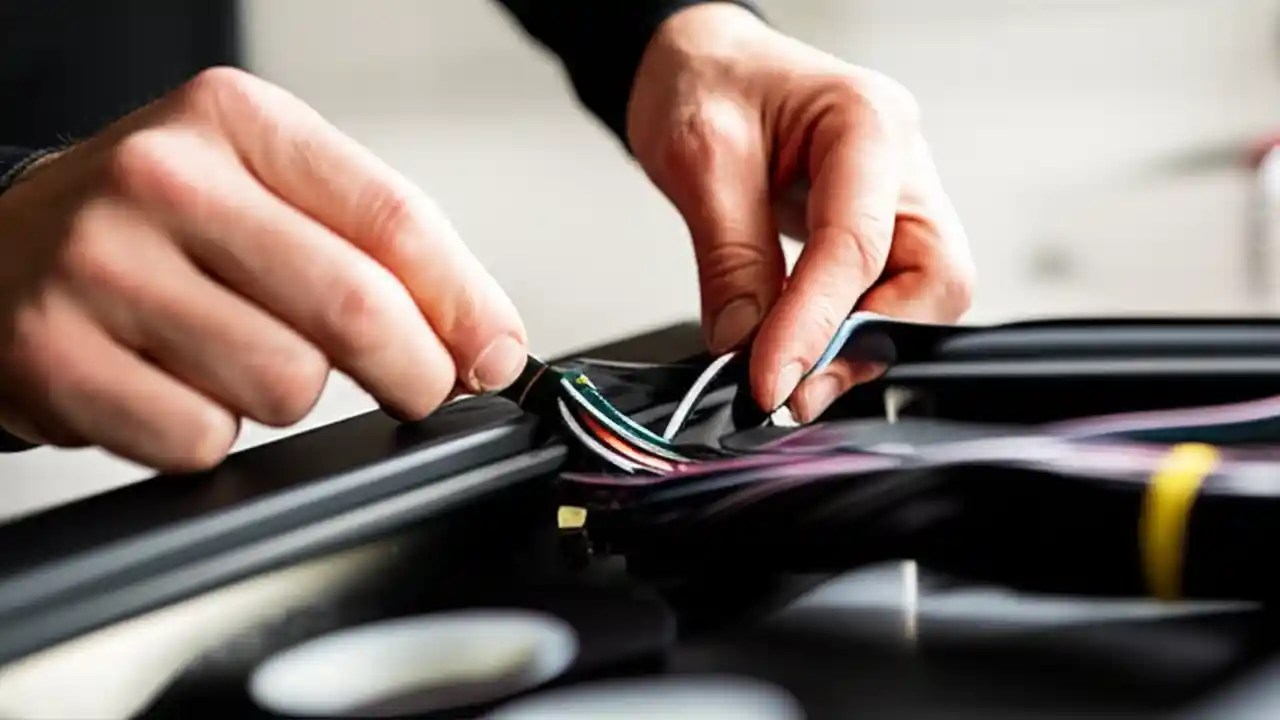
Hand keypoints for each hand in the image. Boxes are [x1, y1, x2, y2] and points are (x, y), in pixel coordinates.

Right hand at [0, 68, 524, 470]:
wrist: (2, 251)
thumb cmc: (159, 226)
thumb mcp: (269, 192)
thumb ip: (383, 251)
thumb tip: (488, 344)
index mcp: (235, 121)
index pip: (393, 218)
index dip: (465, 305)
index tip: (494, 355)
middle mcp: (161, 178)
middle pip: (352, 307)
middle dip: (413, 372)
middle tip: (414, 386)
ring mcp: (99, 267)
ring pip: (285, 385)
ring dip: (290, 397)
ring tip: (239, 357)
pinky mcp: (56, 356)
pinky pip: (202, 439)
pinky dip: (213, 434)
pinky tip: (176, 386)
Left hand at [629, 4, 973, 421]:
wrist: (703, 60)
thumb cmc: (706, 81)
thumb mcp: (699, 157)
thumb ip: (729, 256)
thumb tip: (745, 346)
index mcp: (868, 122)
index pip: (859, 245)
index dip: (817, 326)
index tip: (771, 381)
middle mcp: (901, 163)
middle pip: (934, 279)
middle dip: (866, 342)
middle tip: (791, 387)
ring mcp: (897, 199)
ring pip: (920, 299)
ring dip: (856, 347)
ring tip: (787, 377)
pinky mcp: (879, 229)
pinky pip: (885, 297)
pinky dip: (844, 334)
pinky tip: (799, 351)